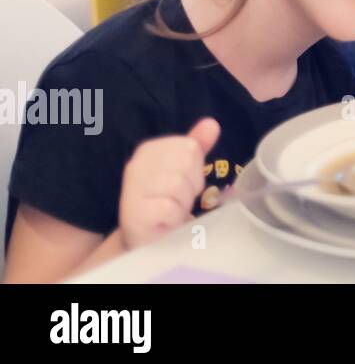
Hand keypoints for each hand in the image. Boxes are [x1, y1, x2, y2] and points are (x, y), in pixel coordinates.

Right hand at [119, 118, 219, 249]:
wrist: (144, 240)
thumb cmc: (166, 202)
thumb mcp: (183, 171)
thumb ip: (196, 146)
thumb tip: (212, 123)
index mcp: (149, 149)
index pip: (190, 148)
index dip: (194, 170)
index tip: (180, 184)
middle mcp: (136, 164)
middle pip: (186, 163)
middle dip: (190, 186)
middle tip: (176, 200)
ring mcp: (133, 188)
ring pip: (179, 185)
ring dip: (182, 204)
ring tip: (169, 212)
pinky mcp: (135, 213)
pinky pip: (171, 208)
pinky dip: (174, 218)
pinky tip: (163, 223)